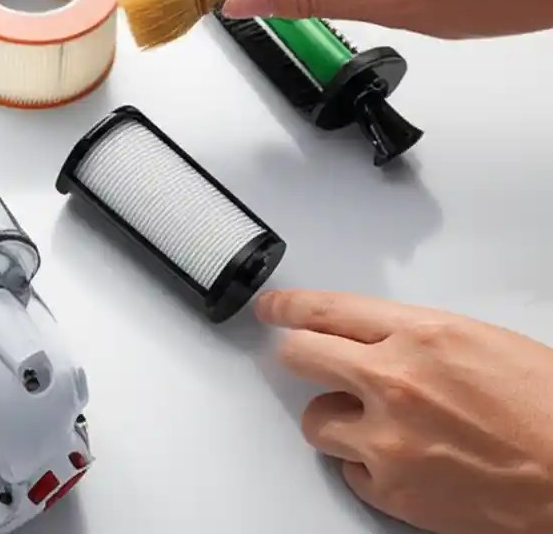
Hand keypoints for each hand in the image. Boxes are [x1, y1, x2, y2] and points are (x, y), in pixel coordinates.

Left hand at [257, 288, 552, 533]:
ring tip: (379, 425)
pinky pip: (348, 471)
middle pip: (300, 357)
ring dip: (338, 420)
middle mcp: (394, 381)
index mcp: (420, 334)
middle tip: (308, 361)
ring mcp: (387, 439)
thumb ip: (417, 338)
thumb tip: (374, 339)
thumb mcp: (480, 342)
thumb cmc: (548, 408)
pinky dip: (367, 466)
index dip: (288, 308)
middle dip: (302, 356)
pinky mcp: (391, 489)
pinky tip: (402, 461)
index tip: (273, 309)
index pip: (325, 310)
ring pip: (315, 420)